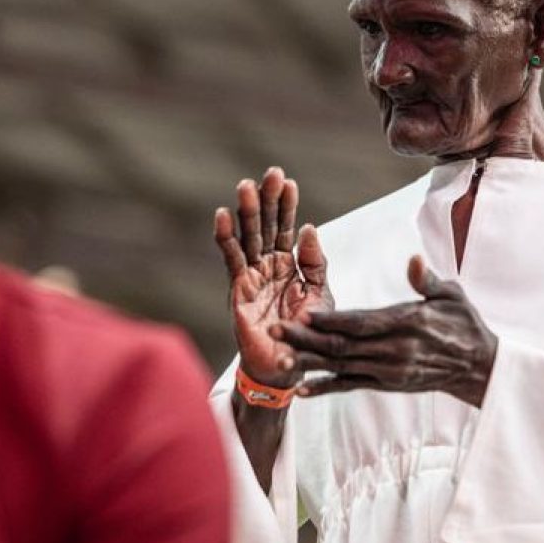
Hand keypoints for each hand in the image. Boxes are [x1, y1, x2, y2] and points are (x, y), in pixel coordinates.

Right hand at [214, 167, 331, 386]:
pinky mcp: (238, 290)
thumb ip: (315, 263)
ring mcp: (251, 276)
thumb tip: (309, 228)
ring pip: (248, 237)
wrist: (286, 369)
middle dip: (267, 200)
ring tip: (246, 186)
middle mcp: (268, 266)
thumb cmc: (306, 335)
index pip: (286, 228)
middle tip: (270, 174)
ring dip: (246, 212)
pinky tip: (223, 215)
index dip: (286, 206)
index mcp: (289, 265)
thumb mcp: (320, 295)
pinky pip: (231, 260)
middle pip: (265, 226)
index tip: (289, 182)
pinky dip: (226, 237)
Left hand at [275, 255, 497, 406]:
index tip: (303, 313)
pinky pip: (350, 386)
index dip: (331, 319)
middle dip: (304, 338)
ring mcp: (388, 371)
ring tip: (277, 359)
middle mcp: (393, 352)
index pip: (361, 322)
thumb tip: (414, 259)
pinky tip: (302, 389)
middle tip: (273, 330)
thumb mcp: (452, 296)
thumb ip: (427, 280)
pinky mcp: (385, 385)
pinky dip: (325, 387)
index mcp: (407, 324)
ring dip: (307, 363)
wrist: (479, 369)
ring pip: (339, 367)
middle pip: (341, 346)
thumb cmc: (464, 324)